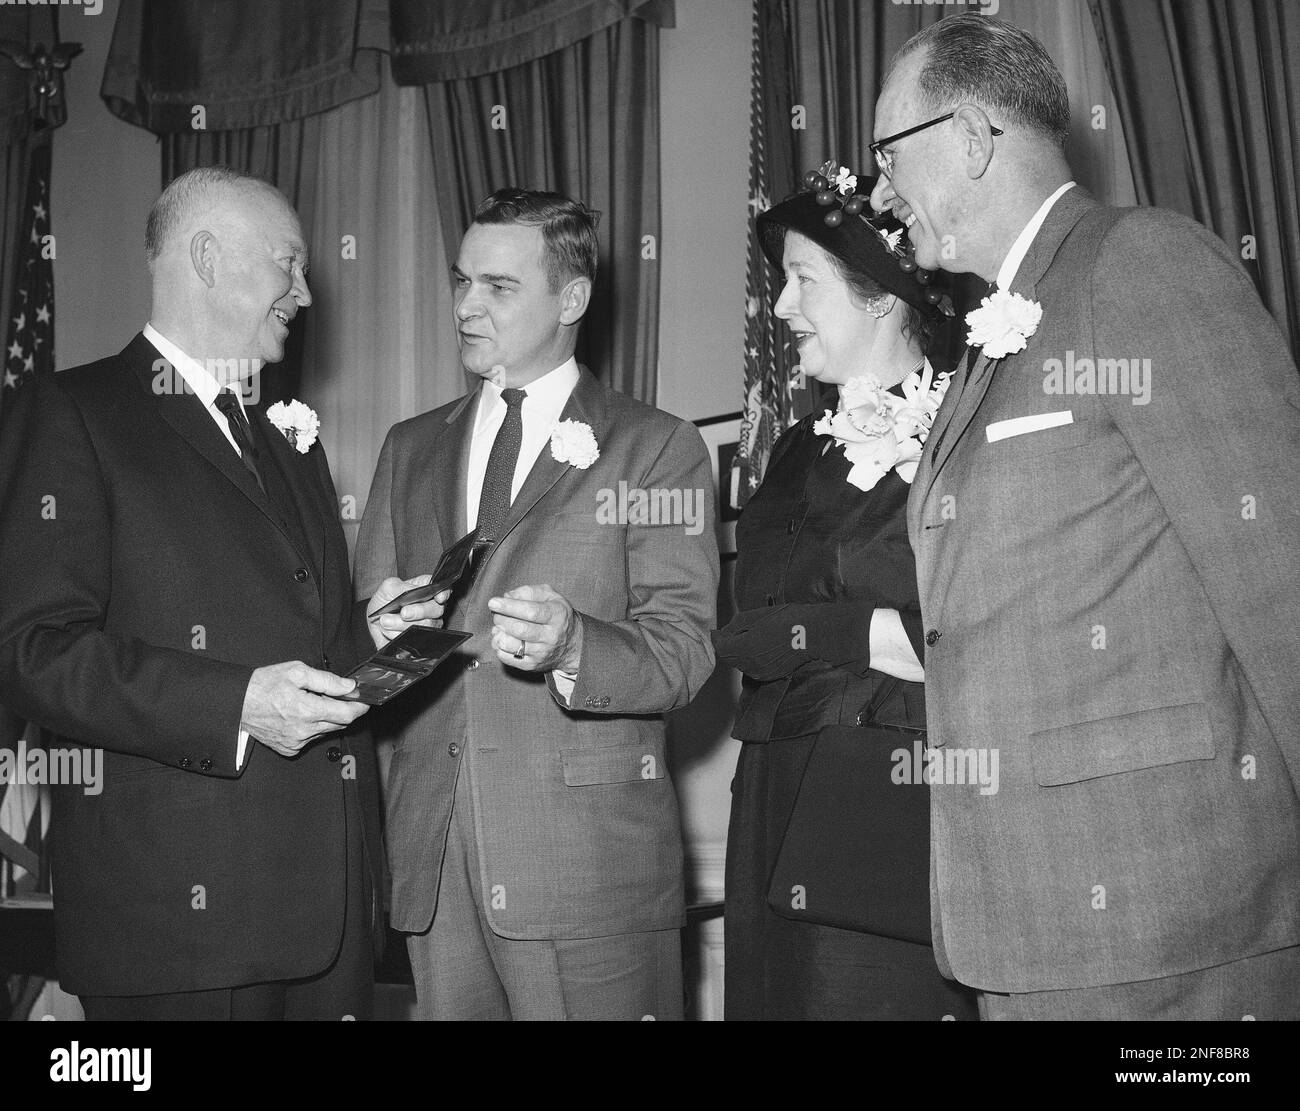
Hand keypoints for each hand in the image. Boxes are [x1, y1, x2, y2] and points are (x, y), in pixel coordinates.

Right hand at [242, 661, 368, 757]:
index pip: (347, 715)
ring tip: (311, 703)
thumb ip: (327, 680)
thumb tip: (349, 686)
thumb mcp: (297, 671)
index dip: (360, 707)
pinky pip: (311, 739)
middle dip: (343, 710)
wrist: (237, 703)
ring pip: (325, 732)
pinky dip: (312, 728)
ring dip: (326, 719)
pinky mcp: (289, 748)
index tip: (365, 700)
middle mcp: (303, 730)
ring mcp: (296, 742)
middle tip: (335, 695)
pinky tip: (300, 715)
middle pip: (339, 724)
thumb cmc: (264, 684)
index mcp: (306, 710)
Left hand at [367, 575, 448, 647]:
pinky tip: (389, 631)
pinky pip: (416, 639)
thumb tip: (411, 590)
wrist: (373, 621)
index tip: (438, 598)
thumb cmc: (385, 601)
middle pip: (437, 609)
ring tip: (386, 621)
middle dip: (420, 611)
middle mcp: (431, 606)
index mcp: (427, 589)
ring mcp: (428, 624)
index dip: (444, 593)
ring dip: (403, 624)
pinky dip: (399, 635)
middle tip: (403, 613)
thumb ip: (400, 587)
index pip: (443, 589)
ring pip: (426, 626)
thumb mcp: (388, 588)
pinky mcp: (420, 638)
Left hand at [487, 584, 582, 672]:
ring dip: (499, 634)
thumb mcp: (550, 596)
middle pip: (520, 629)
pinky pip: (508, 658)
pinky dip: (499, 647)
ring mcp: (542, 653)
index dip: (509, 607)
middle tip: (497, 614)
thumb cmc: (556, 615)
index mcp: (557, 615)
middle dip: (501, 619)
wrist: (572, 644)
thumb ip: (529, 591)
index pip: (531, 612)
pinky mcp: (532, 665)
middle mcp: (551, 636)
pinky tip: (503, 638)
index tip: (493, 602)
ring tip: (499, 627)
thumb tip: (507, 597)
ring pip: (512, 646)